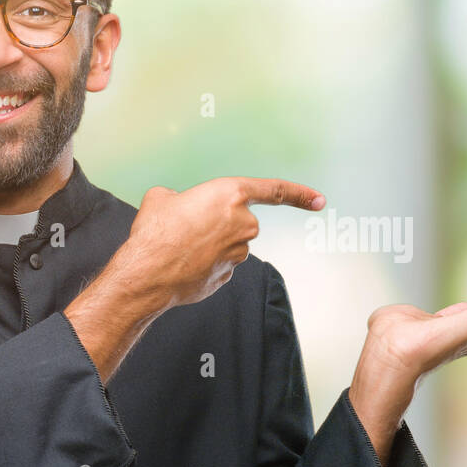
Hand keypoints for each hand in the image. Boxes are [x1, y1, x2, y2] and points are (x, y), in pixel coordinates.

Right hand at [122, 176, 324, 308]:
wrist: (147, 273)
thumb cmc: (155, 234)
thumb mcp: (162, 197)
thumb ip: (182, 197)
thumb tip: (178, 204)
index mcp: (230, 195)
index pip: (274, 191)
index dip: (299, 194)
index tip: (319, 200)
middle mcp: (242, 224)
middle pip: (239, 221)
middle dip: (217, 224)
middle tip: (186, 227)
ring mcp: (238, 253)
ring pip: (228, 244)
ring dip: (207, 244)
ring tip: (178, 246)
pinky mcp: (228, 275)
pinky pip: (219, 263)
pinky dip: (203, 263)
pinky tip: (183, 263)